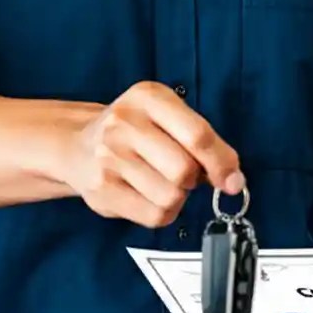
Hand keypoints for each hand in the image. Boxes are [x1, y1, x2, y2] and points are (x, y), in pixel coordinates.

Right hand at [65, 81, 243, 227]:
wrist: (79, 145)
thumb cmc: (136, 131)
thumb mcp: (169, 117)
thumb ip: (205, 142)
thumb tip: (234, 180)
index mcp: (149, 97)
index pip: (197, 135)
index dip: (221, 162)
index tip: (232, 179)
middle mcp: (125, 124)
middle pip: (184, 170)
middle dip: (193, 179)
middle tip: (182, 172)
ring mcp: (109, 158)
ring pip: (170, 197)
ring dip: (177, 197)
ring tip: (161, 181)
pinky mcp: (102, 190)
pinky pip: (153, 216)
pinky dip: (163, 212)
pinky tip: (150, 195)